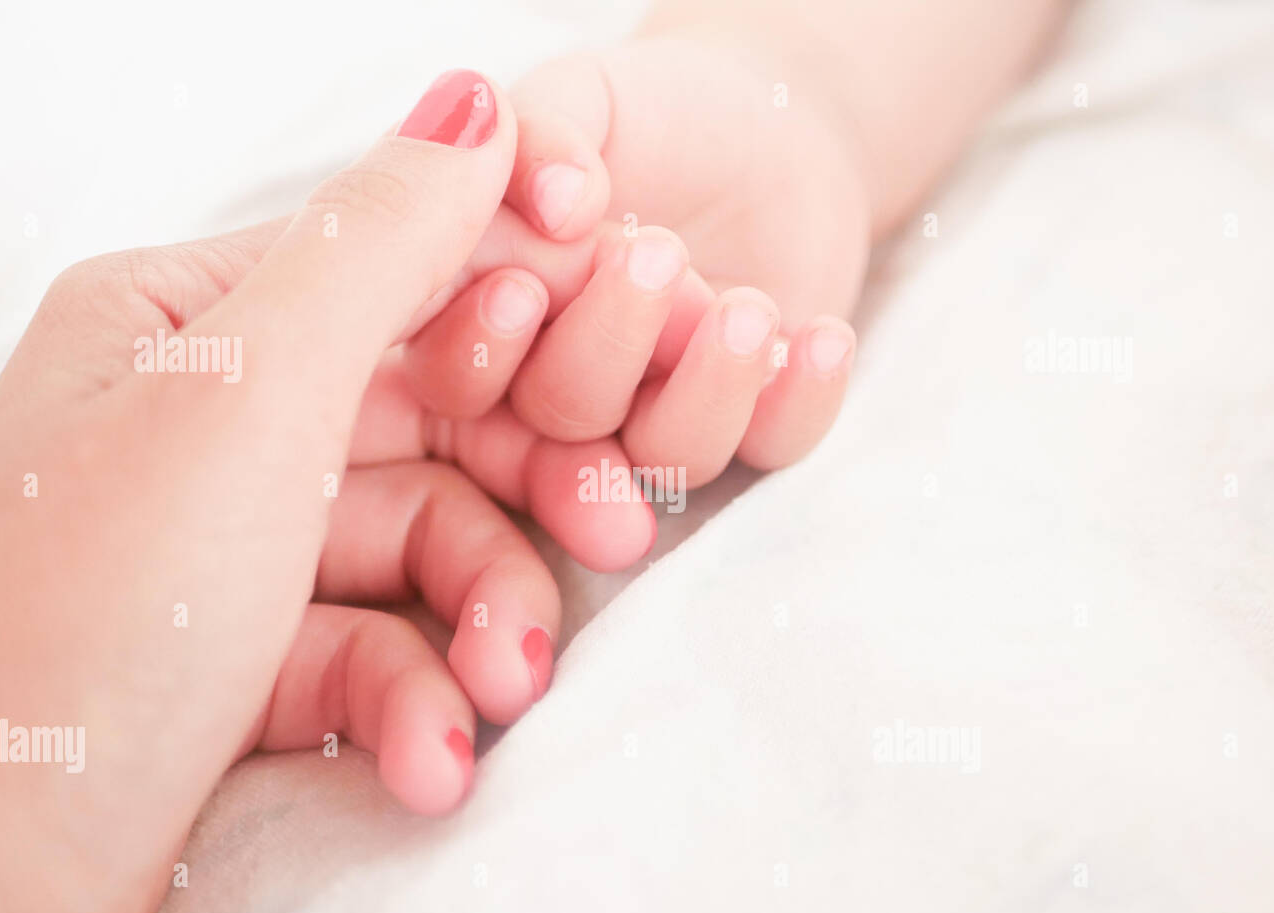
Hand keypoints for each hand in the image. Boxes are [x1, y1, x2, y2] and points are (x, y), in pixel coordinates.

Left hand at [0, 71, 594, 912]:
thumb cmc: (83, 626)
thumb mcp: (249, 402)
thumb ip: (378, 248)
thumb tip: (478, 103)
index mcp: (191, 328)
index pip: (401, 281)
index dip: (524, 314)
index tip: (626, 349)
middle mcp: (213, 426)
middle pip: (438, 428)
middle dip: (526, 501)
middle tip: (619, 533)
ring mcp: (241, 549)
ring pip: (430, 552)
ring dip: (484, 629)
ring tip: (497, 698)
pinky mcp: (260, 661)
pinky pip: (387, 651)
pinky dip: (423, 705)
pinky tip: (426, 763)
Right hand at [498, 36, 867, 472]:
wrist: (773, 128)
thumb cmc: (656, 113)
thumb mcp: (587, 94)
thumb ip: (539, 129)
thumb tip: (556, 203)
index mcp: (493, 316)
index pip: (451, 377)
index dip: (478, 354)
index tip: (525, 287)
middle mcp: (565, 383)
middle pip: (558, 425)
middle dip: (604, 351)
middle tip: (653, 253)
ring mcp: (658, 412)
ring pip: (664, 457)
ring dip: (710, 385)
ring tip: (748, 302)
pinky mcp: (750, 420)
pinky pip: (771, 448)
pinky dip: (800, 402)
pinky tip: (822, 337)